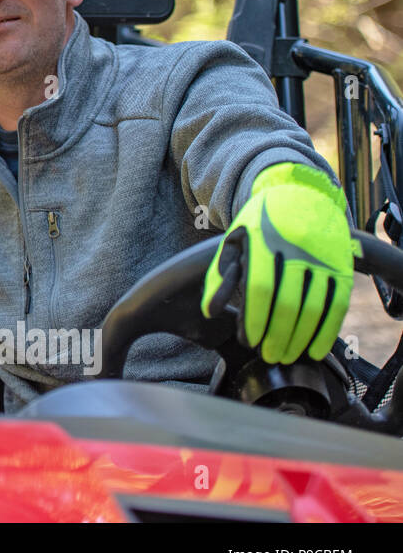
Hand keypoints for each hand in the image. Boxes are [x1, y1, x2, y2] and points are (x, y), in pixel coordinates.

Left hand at [202, 162, 354, 363]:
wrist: (300, 196)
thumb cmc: (259, 225)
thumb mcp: (233, 242)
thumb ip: (218, 276)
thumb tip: (209, 312)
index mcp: (264, 241)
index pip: (259, 288)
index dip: (254, 318)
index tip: (249, 341)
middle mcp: (296, 249)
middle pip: (287, 303)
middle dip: (277, 336)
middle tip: (268, 356)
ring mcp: (323, 258)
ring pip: (314, 307)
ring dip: (300, 339)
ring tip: (286, 357)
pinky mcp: (342, 267)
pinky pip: (337, 305)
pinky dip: (326, 332)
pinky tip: (314, 351)